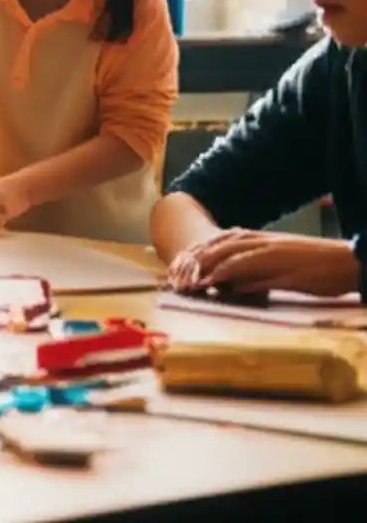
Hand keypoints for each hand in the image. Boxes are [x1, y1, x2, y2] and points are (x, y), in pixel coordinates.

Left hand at [173, 229, 358, 297]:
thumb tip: (230, 284)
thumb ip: (253, 270)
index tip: (180, 263)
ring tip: (193, 281)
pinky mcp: (287, 272)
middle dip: (198, 260)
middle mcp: (265, 243)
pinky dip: (239, 280)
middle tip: (179, 275)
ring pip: (236, 258)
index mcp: (262, 238)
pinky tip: (223, 287)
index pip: (222, 239)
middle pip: (223, 246)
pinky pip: (258, 275)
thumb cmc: (313, 265)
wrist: (347, 262)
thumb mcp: (278, 262)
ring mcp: (275, 256)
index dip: (199, 251)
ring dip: (212, 269)